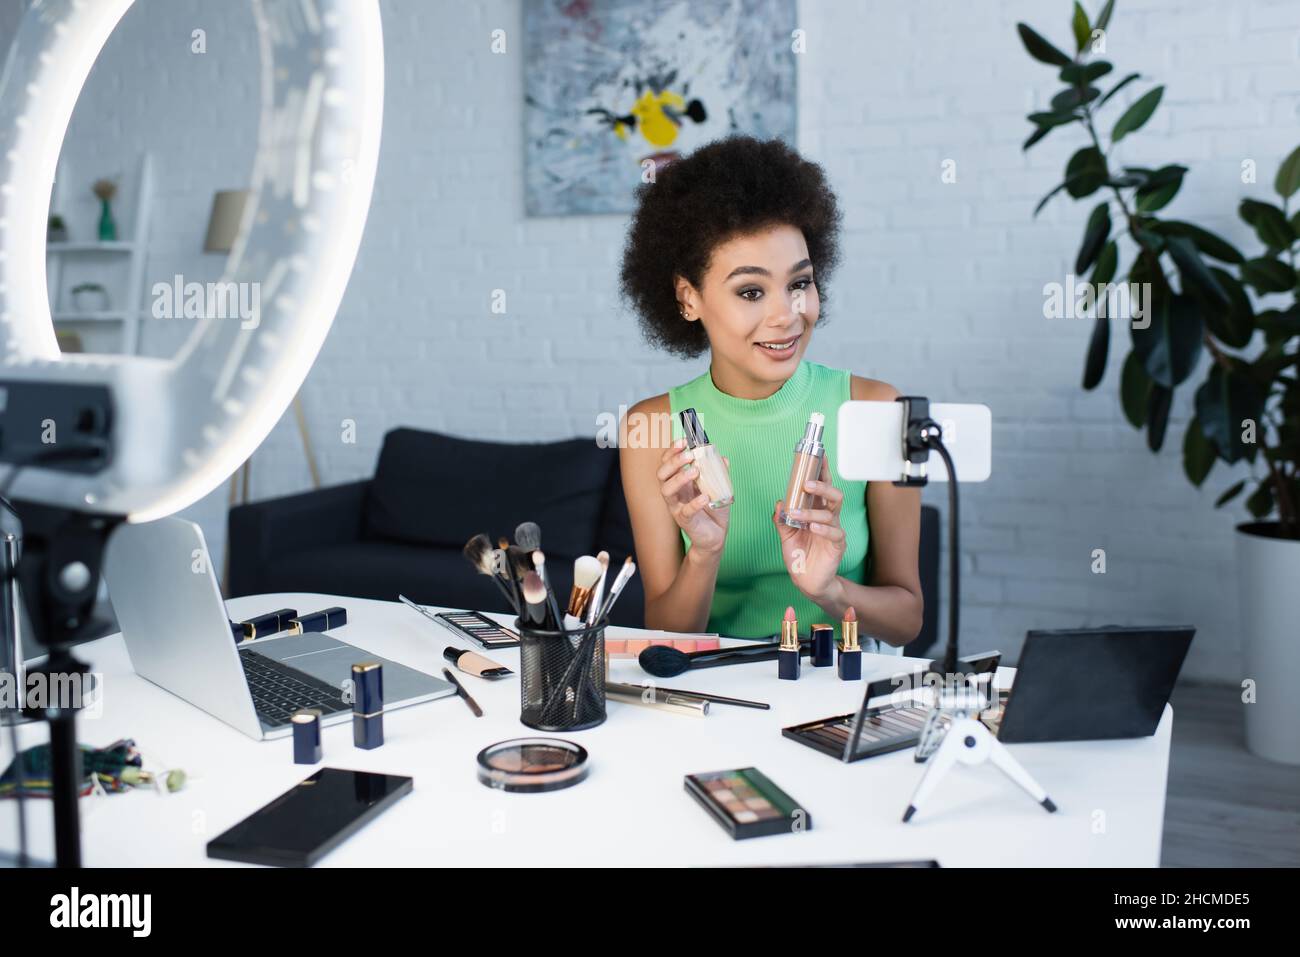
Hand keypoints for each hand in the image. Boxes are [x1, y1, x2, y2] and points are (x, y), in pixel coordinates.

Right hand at [656, 438, 730, 555]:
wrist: (716, 534)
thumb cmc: (713, 509)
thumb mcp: (718, 486)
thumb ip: (718, 472)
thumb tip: (722, 457)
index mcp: (679, 481)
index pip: (667, 462)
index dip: (672, 451)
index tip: (684, 441)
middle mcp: (674, 492)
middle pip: (661, 474)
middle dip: (673, 461)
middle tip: (690, 456)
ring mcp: (677, 506)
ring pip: (666, 490)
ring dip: (679, 478)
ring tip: (695, 471)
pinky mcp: (685, 521)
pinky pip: (685, 511)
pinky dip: (694, 503)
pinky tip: (705, 497)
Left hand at [773, 453, 846, 604]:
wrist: (806, 581)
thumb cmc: (799, 555)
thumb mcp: (785, 534)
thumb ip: (781, 519)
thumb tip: (779, 502)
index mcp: (816, 511)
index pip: (821, 487)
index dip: (821, 471)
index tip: (818, 455)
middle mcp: (827, 517)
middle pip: (833, 494)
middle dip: (822, 485)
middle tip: (807, 484)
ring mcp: (834, 531)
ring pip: (831, 513)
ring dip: (812, 511)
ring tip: (797, 514)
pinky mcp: (837, 545)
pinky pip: (834, 533)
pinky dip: (822, 529)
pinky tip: (812, 528)